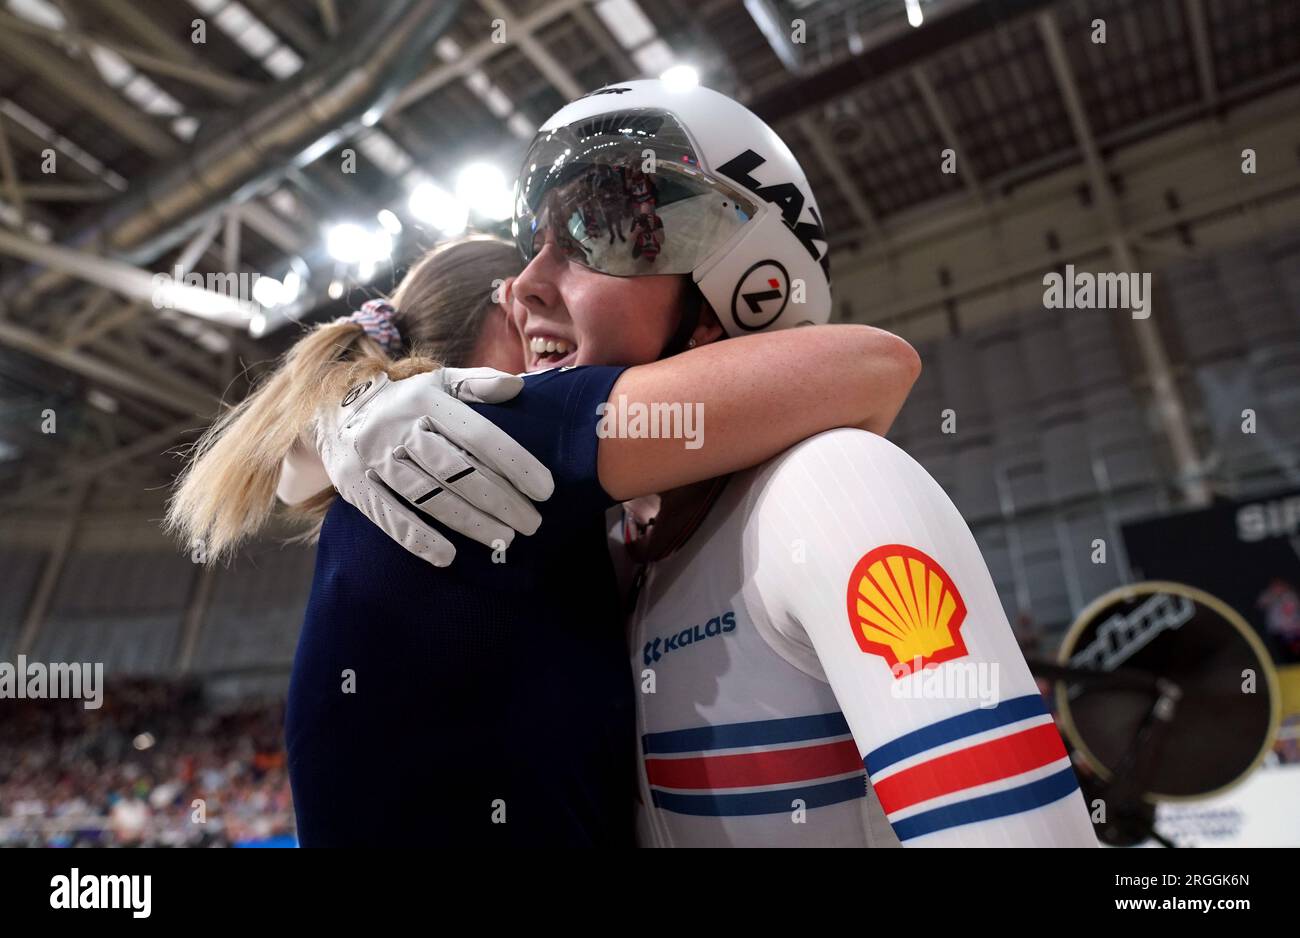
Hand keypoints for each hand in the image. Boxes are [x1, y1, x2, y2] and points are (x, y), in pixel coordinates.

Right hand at [314, 368, 553, 566]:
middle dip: (499, 500)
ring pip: (427, 495)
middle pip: (456, 470)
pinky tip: (446, 557)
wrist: (330, 408)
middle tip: (532, 523)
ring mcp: (373, 456)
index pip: (478, 434)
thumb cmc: (403, 400)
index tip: (544, 489)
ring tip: (503, 539)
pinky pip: (387, 515)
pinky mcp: (353, 483)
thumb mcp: (436, 382)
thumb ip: (477, 384)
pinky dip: (417, 537)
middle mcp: (397, 426)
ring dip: (468, 522)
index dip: (514, 463)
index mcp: (425, 400)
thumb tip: (517, 387)